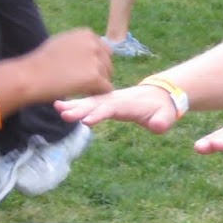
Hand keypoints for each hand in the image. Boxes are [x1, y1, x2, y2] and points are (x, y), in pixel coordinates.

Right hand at [25, 30, 112, 104]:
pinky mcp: (95, 77)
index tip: (82, 72)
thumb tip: (92, 46)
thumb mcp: (62, 43)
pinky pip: (106, 89)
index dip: (95, 64)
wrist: (31, 76)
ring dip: (96, 85)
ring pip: (107, 77)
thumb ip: (79, 44)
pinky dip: (97, 94)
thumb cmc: (41, 62)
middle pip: (107, 64)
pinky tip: (83, 95)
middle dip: (98, 75)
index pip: (103, 51)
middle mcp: (93, 44)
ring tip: (78, 88)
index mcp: (87, 34)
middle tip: (81, 83)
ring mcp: (95, 60)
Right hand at [59, 84, 181, 133]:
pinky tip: (58, 105)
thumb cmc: (162, 109)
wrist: (159, 95)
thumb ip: (162, 122)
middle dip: (80, 109)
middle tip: (64, 115)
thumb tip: (158, 127)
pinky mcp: (103, 102)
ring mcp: (108, 99)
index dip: (99, 114)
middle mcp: (115, 98)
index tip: (86, 121)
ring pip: (88, 101)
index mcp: (128, 104)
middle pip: (96, 103)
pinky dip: (74, 103)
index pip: (112, 109)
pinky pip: (87, 102)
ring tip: (57, 108)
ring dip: (73, 105)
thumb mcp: (166, 116)